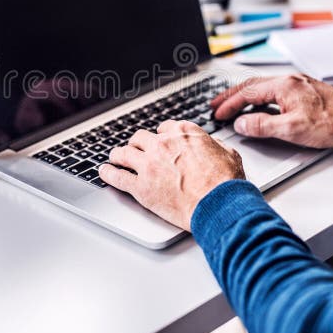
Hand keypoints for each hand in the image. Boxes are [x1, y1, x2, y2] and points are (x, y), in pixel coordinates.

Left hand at [98, 120, 244, 230]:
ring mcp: (149, 165)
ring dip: (118, 155)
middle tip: (135, 150)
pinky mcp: (141, 187)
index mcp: (183, 133)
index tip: (158, 141)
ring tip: (114, 158)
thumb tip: (212, 145)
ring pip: (123, 153)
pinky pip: (117, 177)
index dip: (160, 136)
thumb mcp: (228, 154)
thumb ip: (214, 145)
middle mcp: (162, 144)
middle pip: (140, 138)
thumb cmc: (226, 182)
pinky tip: (104, 172)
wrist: (218, 204)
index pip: (164, 128)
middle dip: (137, 144)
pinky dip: (108, 174)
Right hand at [211, 74, 332, 148]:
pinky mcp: (305, 91)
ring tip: (232, 105)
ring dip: (244, 96)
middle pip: (251, 85)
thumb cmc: (332, 123)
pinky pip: (274, 90)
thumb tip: (241, 124)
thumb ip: (262, 126)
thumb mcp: (292, 129)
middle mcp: (289, 80)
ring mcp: (298, 84)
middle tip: (216, 105)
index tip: (217, 114)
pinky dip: (259, 97)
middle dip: (231, 96)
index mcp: (283, 85)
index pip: (247, 93)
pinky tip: (259, 106)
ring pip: (263, 87)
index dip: (229, 104)